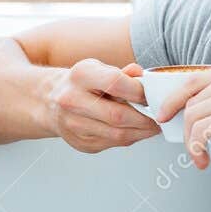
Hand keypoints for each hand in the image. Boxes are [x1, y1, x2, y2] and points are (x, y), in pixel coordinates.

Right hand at [44, 59, 160, 152]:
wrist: (49, 100)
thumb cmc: (81, 82)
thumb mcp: (99, 68)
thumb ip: (124, 73)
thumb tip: (145, 78)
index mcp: (80, 75)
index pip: (116, 83)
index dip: (140, 92)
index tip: (153, 95)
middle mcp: (72, 100)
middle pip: (118, 115)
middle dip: (146, 118)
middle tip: (161, 117)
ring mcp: (74, 125)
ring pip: (117, 135)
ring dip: (142, 132)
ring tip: (154, 125)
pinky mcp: (80, 143)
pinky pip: (113, 143)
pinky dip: (130, 138)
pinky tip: (136, 130)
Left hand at [151, 63, 210, 168]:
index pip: (196, 77)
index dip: (176, 95)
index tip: (167, 110)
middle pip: (190, 95)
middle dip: (175, 114)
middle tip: (172, 132)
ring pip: (193, 115)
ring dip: (190, 139)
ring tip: (197, 156)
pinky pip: (202, 131)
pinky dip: (195, 147)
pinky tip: (202, 159)